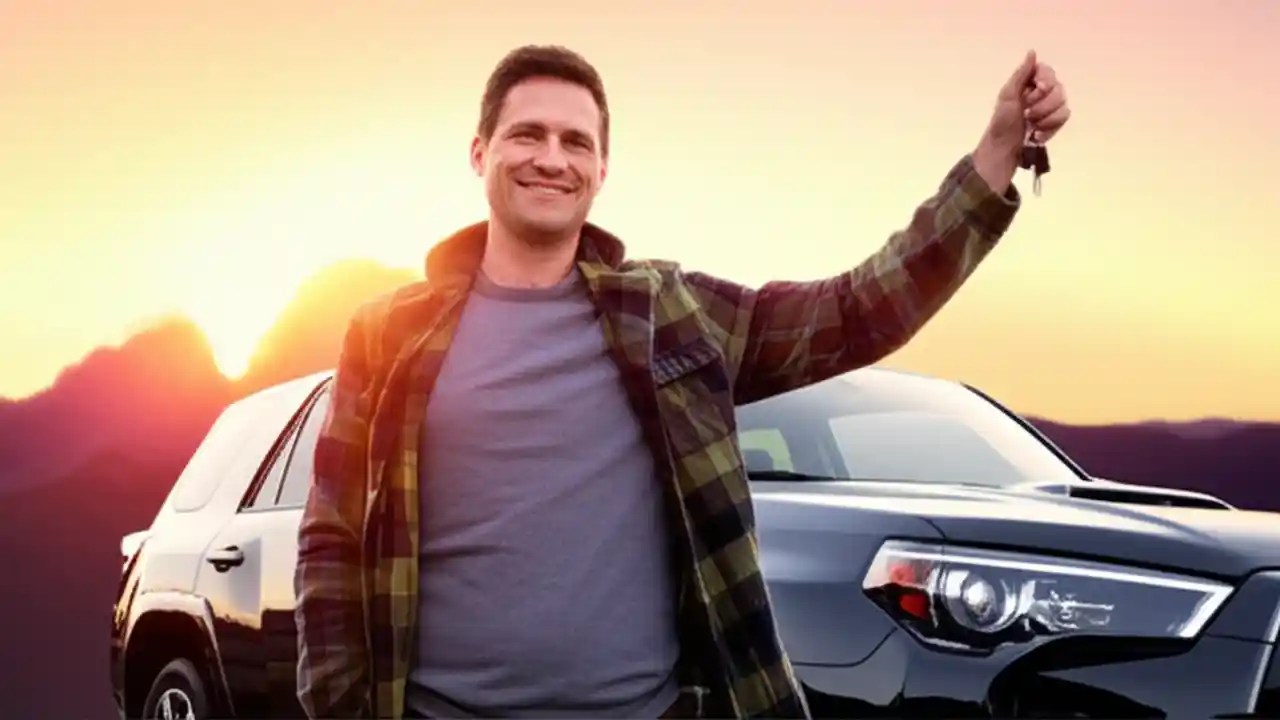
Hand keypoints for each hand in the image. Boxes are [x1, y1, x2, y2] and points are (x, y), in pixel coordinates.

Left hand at [973, 50, 1070, 192]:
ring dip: (1046, 117)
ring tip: (1031, 125)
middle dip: (1043, 104)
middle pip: (1058, 88)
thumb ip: (1021, 74)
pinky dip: (1050, 127)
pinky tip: (1037, 134)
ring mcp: (1050, 108)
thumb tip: (1032, 52)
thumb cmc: (1002, 122)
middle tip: (1027, 114)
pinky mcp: (1054, 122)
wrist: (1004, 149)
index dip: (1046, 80)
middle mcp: (1041, 93)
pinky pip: (1064, 117)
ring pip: (1063, 103)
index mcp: (1028, 83)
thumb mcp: (1007, 96)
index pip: (1048, 72)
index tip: (1039, 89)